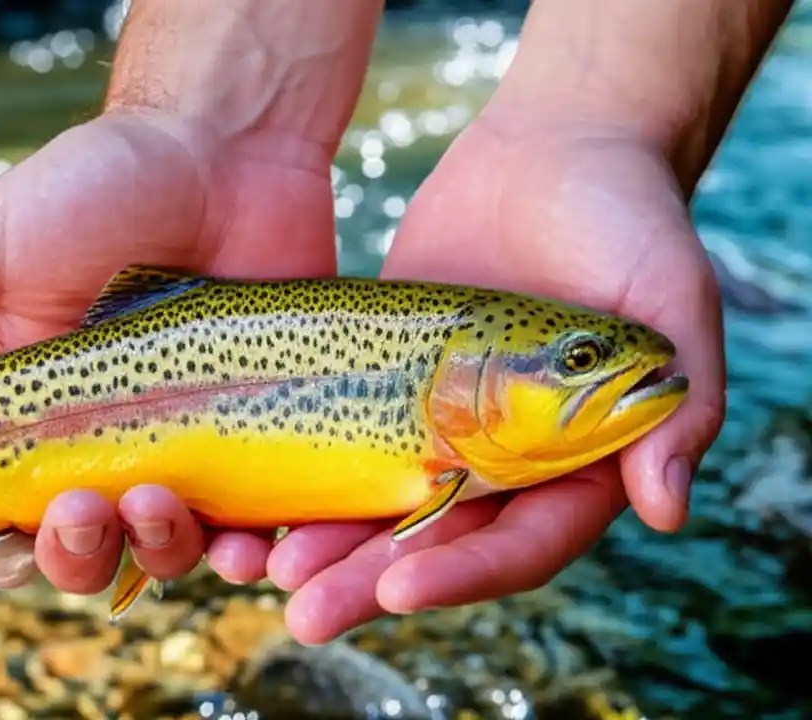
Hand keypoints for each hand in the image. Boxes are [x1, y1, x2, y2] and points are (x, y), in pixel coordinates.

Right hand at [0, 111, 337, 592]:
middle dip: (74, 557)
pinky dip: (248, 552)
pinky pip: (254, 525)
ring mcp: (186, 443)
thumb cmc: (99, 186)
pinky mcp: (257, 437)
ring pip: (164, 550)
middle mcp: (104, 440)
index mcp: (27, 412)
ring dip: (156, 554)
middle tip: (81, 511)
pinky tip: (247, 542)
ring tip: (159, 501)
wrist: (226, 144)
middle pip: (82, 552)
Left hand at [262, 104, 724, 642]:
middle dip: (371, 584)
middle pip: (435, 544)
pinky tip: (249, 502)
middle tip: (306, 618)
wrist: (555, 153)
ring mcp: (442, 424)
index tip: (401, 589)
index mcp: (579, 463)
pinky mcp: (389, 384)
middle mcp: (506, 459)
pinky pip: (342, 438)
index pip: (523, 541)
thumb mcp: (671, 299)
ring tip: (263, 573)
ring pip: (378, 505)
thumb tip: (667, 508)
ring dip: (324, 546)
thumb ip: (679, 402)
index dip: (466, 572)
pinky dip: (303, 475)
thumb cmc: (631, 222)